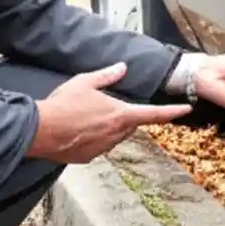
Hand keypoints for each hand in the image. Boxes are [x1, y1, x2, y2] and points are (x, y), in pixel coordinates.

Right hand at [27, 63, 192, 162]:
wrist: (40, 131)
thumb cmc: (62, 105)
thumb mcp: (84, 82)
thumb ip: (106, 75)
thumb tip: (121, 68)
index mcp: (120, 114)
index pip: (154, 114)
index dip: (172, 111)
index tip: (185, 110)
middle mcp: (116, 134)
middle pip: (131, 125)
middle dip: (126, 116)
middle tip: (108, 106)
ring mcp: (103, 148)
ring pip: (115, 136)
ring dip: (109, 127)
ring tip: (87, 116)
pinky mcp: (89, 157)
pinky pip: (99, 146)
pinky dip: (94, 138)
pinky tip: (79, 130)